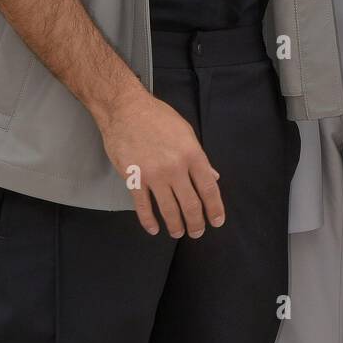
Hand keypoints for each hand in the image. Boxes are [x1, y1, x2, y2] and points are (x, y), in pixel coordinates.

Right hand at [97, 84, 224, 239]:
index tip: (217, 221)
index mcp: (192, 154)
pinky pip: (143, 207)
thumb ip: (200, 157)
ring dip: (175, 226)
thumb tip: (213, 177)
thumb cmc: (157, 117)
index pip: (208, 188)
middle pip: (190, 204)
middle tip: (197, 232)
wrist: (125, 109)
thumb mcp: (186, 132)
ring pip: (168, 210)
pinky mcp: (134, 178)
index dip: (215, 209)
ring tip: (178, 233)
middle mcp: (175, 167)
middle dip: (196, 223)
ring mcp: (153, 174)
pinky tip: (154, 228)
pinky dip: (149, 221)